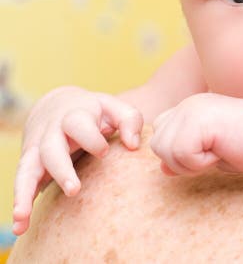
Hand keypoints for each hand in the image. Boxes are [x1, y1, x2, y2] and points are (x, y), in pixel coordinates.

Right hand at [13, 85, 142, 234]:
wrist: (58, 106)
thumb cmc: (94, 112)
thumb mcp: (114, 108)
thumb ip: (129, 120)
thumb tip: (133, 145)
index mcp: (73, 116)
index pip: (78, 124)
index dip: (91, 138)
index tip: (104, 152)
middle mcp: (50, 133)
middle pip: (50, 150)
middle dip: (60, 170)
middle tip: (74, 190)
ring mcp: (36, 149)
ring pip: (26, 170)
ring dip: (23, 193)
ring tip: (22, 216)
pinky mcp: (30, 166)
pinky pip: (22, 184)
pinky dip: (20, 204)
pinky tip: (20, 226)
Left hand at [150, 93, 242, 175]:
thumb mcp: (210, 151)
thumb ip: (186, 153)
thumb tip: (162, 168)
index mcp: (190, 107)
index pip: (160, 134)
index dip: (179, 152)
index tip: (208, 151)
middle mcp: (188, 104)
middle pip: (158, 145)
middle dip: (181, 161)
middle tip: (212, 155)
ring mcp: (193, 109)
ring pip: (165, 150)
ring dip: (190, 163)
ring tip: (216, 153)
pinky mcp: (200, 121)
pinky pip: (181, 154)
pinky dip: (200, 163)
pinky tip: (220, 151)